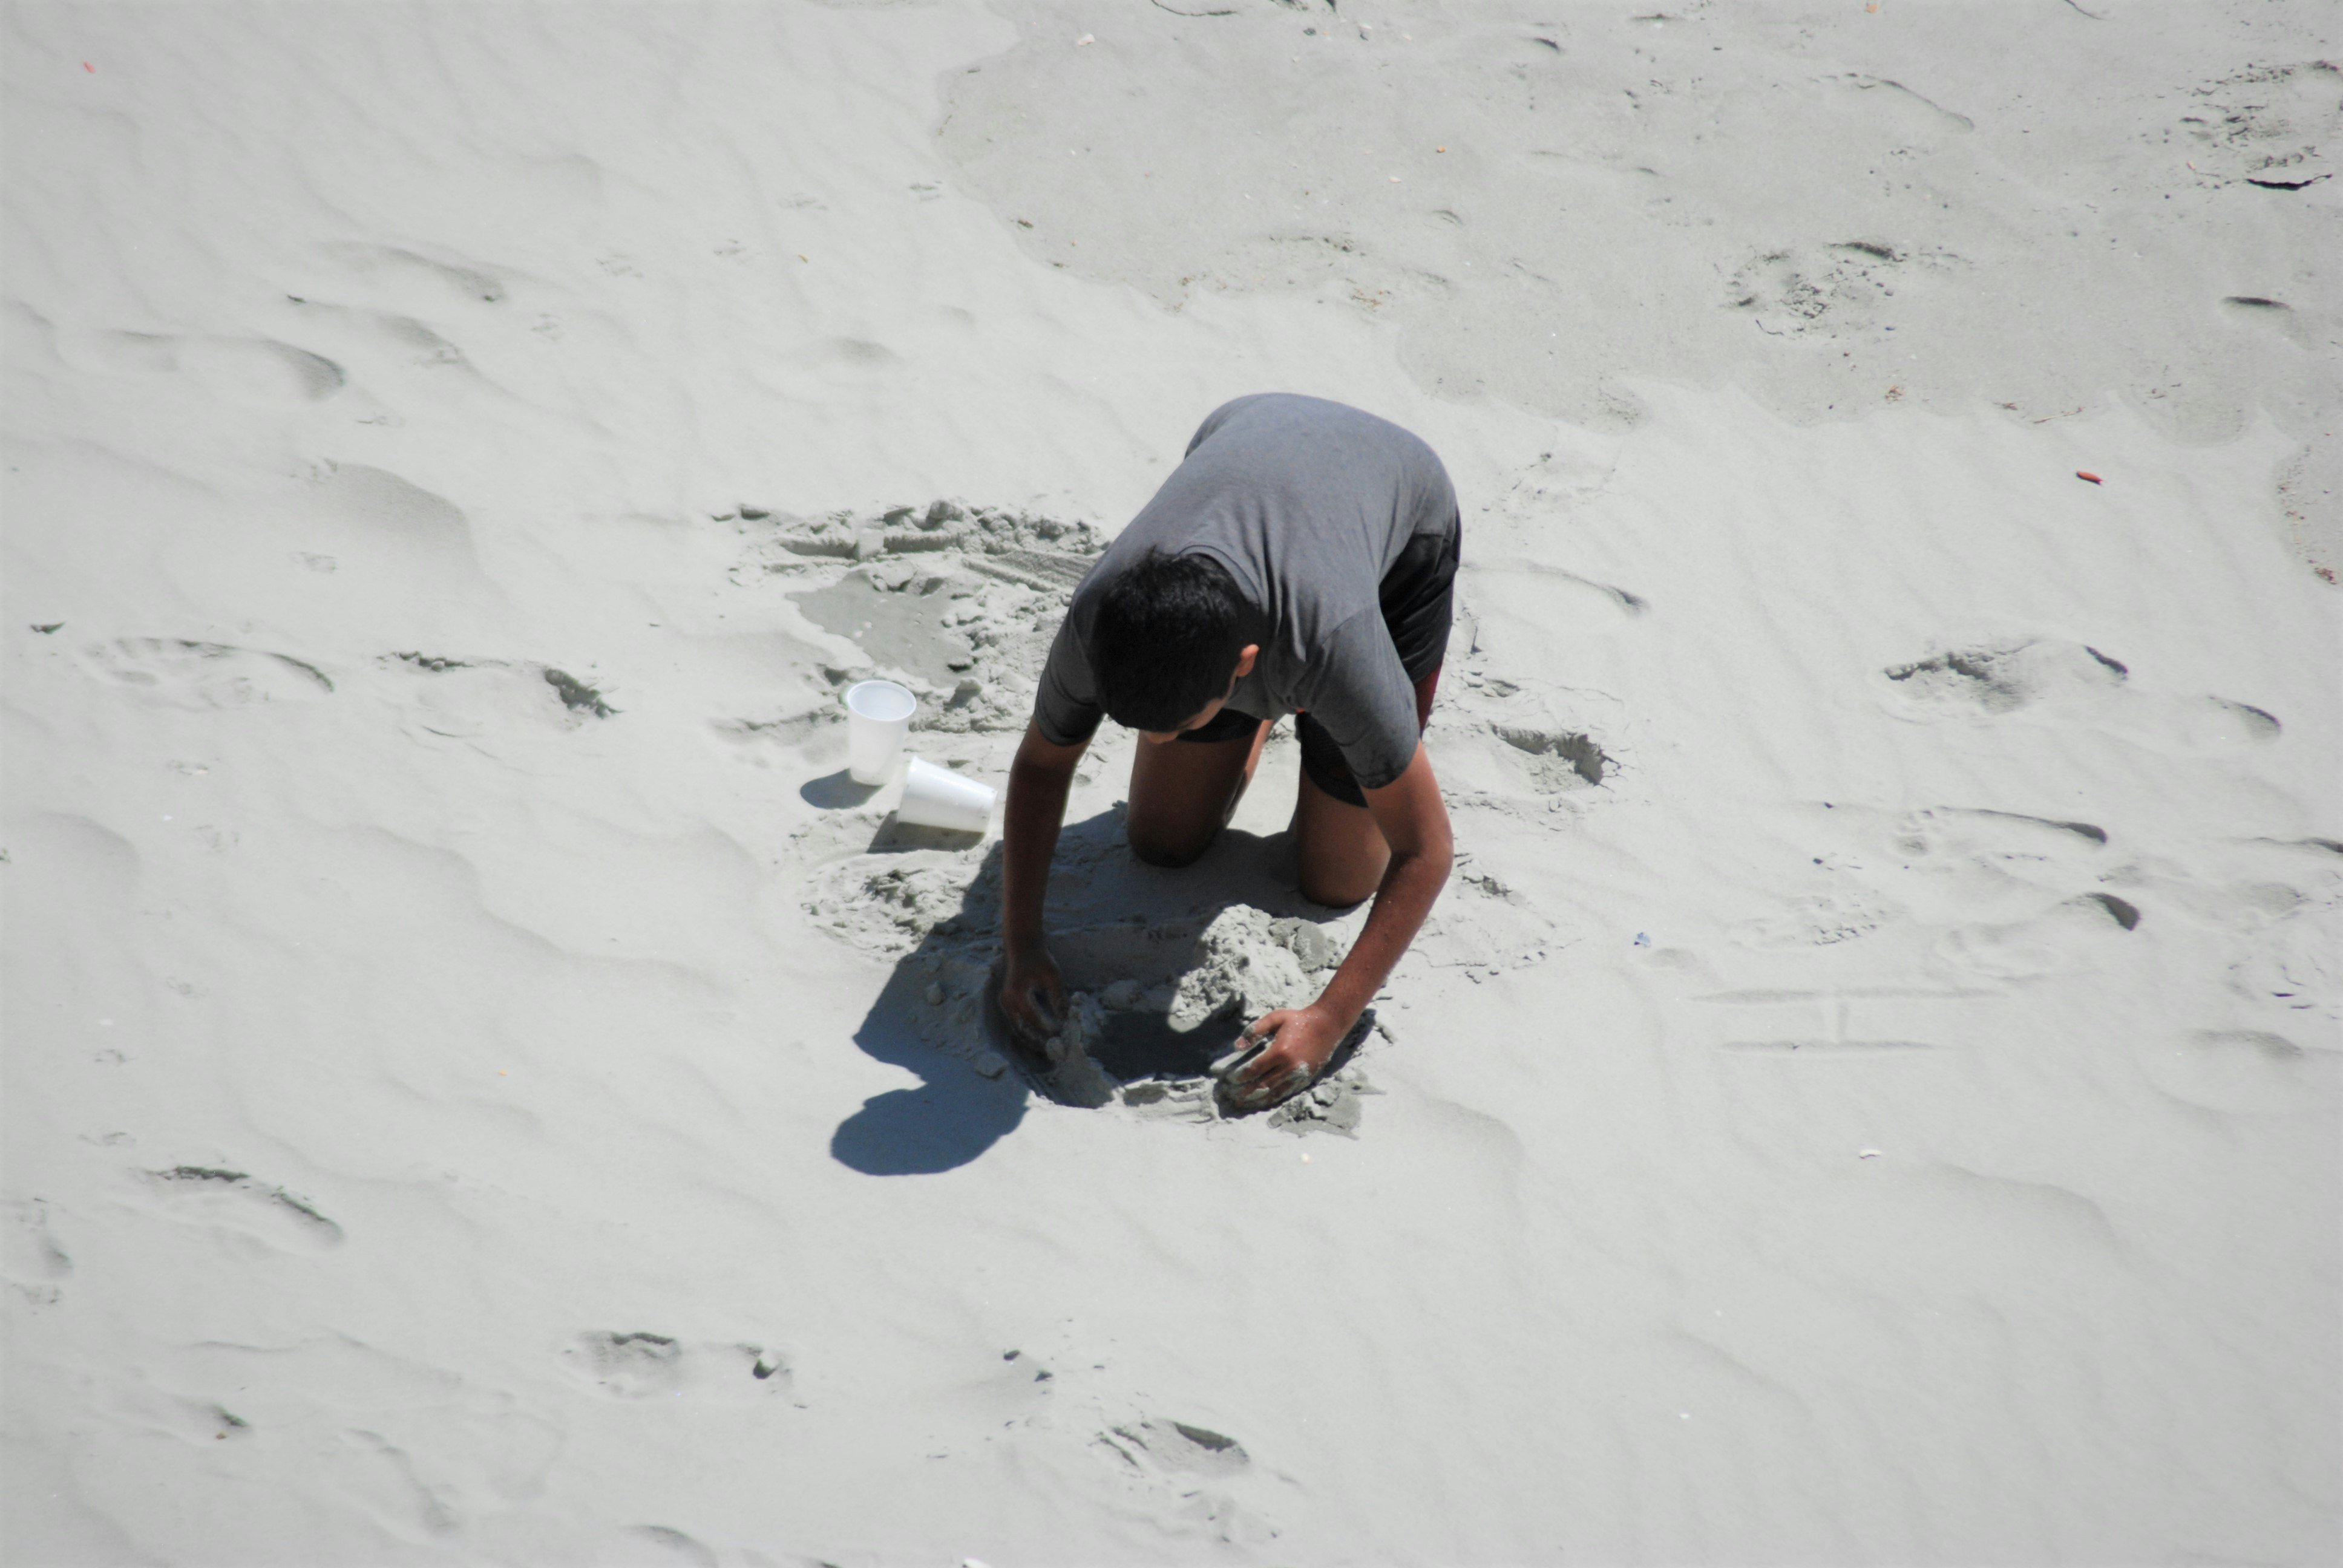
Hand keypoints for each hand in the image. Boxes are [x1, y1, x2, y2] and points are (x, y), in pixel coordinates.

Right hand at [998, 947, 1068, 1048]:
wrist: (1022, 947)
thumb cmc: (1039, 960)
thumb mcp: (1053, 976)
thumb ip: (1058, 998)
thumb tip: (1066, 1018)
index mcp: (1018, 993)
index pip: (1034, 1019)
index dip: (1047, 1029)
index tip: (1061, 1036)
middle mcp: (1008, 1001)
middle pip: (1022, 1029)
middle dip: (1037, 1041)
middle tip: (1053, 1049)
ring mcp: (1005, 1003)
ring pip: (1017, 1028)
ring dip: (1030, 1039)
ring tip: (1046, 1047)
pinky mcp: (1006, 1003)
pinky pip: (1015, 1022)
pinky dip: (1025, 1031)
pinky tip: (1038, 1037)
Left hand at [1219, 1004, 1347, 1111]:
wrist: (1327, 1025)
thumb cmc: (1299, 1020)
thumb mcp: (1276, 1018)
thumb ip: (1255, 1030)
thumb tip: (1237, 1046)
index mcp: (1280, 1051)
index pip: (1255, 1069)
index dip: (1241, 1076)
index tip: (1230, 1080)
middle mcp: (1289, 1067)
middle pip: (1263, 1084)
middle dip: (1246, 1092)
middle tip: (1233, 1098)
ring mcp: (1298, 1075)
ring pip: (1274, 1092)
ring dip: (1258, 1100)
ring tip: (1245, 1104)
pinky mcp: (1306, 1079)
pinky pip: (1287, 1092)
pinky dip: (1274, 1099)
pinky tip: (1264, 1102)